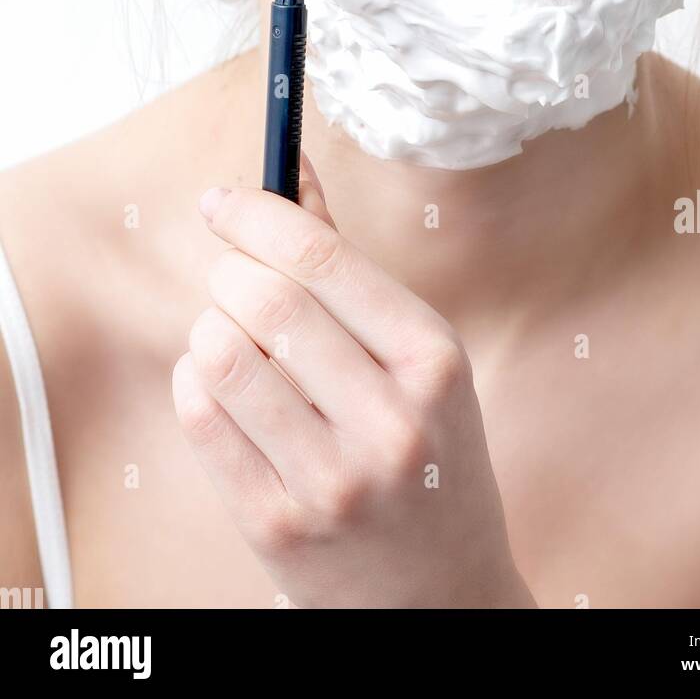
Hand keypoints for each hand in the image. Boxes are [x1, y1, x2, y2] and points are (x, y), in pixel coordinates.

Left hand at [171, 159, 536, 608]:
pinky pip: (201, 421)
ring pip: (222, 357)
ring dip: (209, 327)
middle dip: (229, 270)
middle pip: (266, 300)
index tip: (221, 201)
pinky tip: (217, 382)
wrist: (442, 595)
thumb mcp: (418, 355)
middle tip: (229, 273)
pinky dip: (194, 382)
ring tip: (229, 334)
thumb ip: (348, 261)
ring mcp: (332, 480)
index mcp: (434, 360)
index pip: (322, 258)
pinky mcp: (278, 527)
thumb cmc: (428, 448)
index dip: (256, 214)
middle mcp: (389, 420)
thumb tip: (292, 167)